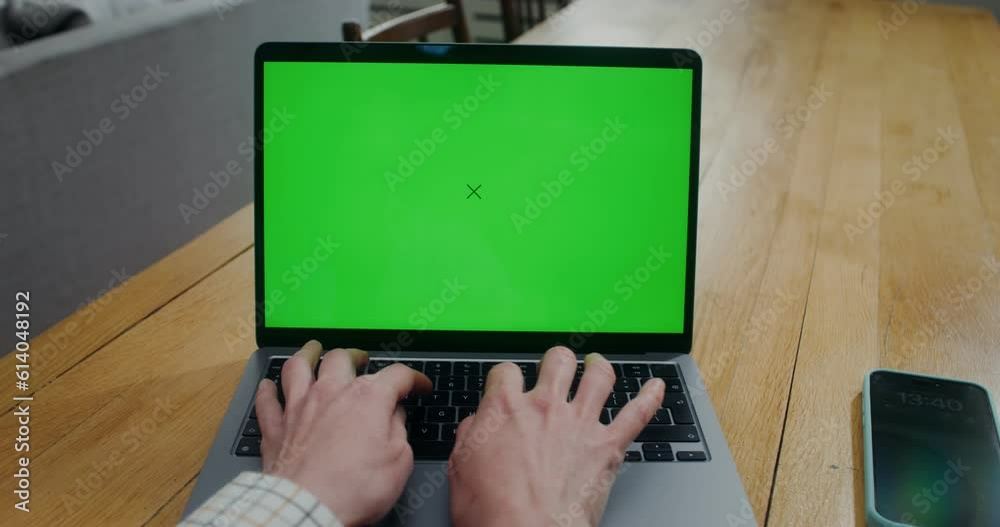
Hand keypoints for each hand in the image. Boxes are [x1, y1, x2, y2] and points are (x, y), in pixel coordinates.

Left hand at [255, 341, 431, 525]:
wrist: (308, 508)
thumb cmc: (353, 488)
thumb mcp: (399, 462)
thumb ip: (398, 432)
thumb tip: (395, 417)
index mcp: (368, 399)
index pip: (397, 375)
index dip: (413, 378)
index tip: (419, 386)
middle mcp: (331, 394)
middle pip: (341, 358)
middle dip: (355, 355)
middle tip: (362, 359)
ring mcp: (299, 408)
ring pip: (297, 367)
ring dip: (306, 355)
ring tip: (312, 349)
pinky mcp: (276, 429)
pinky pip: (267, 401)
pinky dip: (268, 391)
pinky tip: (268, 385)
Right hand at [448, 347, 663, 526]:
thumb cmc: (492, 511)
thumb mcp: (461, 467)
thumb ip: (470, 435)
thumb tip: (476, 424)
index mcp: (505, 409)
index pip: (506, 371)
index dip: (507, 377)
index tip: (508, 386)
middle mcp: (545, 406)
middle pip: (557, 360)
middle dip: (556, 361)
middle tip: (556, 369)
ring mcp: (580, 424)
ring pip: (599, 376)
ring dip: (599, 367)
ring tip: (598, 365)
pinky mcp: (608, 447)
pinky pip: (637, 414)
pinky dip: (650, 397)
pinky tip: (656, 387)